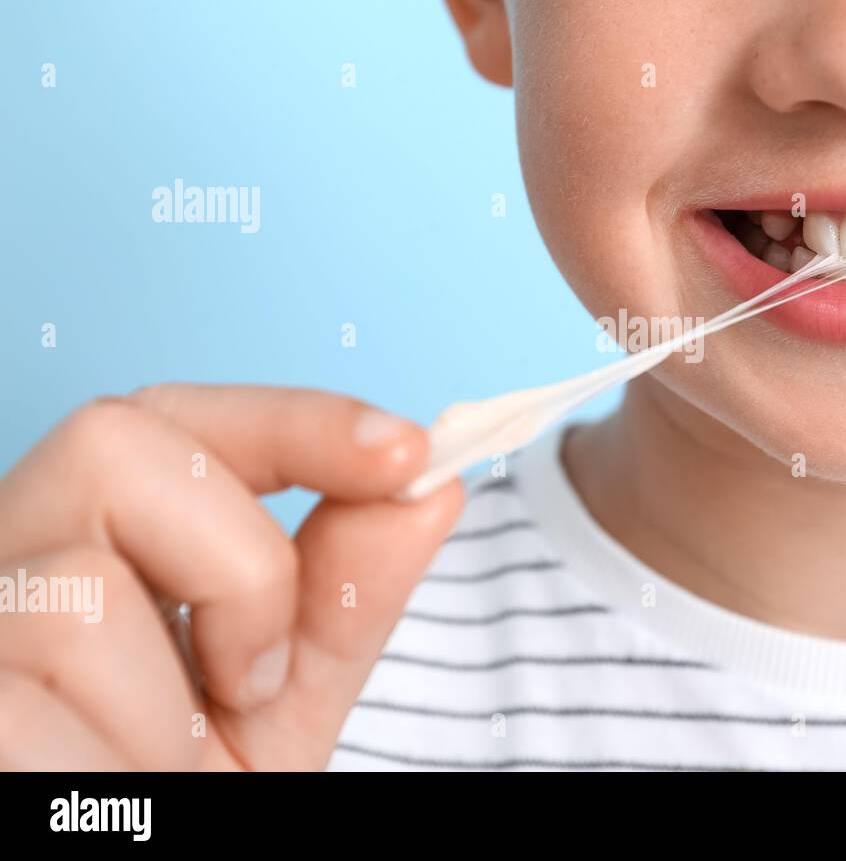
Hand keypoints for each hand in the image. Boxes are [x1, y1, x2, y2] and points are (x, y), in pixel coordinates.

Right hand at [0, 384, 461, 769]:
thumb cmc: (174, 800)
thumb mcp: (278, 703)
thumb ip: (342, 597)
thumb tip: (432, 489)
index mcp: (84, 542)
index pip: (170, 419)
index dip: (292, 419)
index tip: (409, 452)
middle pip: (115, 441)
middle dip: (240, 563)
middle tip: (255, 684)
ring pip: (82, 586)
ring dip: (170, 706)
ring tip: (157, 776)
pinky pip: (33, 698)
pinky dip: (114, 767)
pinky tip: (101, 800)